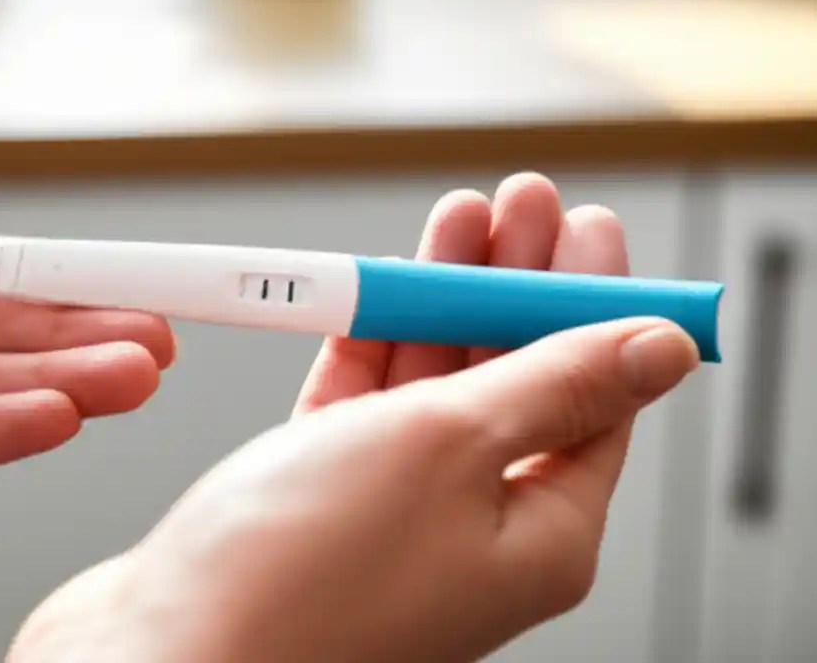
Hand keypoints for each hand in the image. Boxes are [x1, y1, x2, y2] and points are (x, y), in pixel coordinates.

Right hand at [7, 174, 698, 661]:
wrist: (157, 654)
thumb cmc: (299, 579)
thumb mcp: (450, 447)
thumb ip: (554, 384)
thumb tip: (660, 348)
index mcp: (540, 537)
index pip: (599, 400)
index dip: (600, 304)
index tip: (590, 227)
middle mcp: (474, 531)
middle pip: (520, 381)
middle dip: (520, 281)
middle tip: (525, 200)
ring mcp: (394, 516)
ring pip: (440, 384)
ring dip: (448, 297)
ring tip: (463, 215)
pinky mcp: (319, 502)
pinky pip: (366, 407)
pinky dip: (376, 342)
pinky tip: (386, 286)